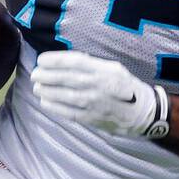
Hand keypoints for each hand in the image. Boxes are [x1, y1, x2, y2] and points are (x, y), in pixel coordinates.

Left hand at [32, 50, 169, 138]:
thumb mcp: (114, 68)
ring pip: (65, 95)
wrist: (143, 112)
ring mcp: (94, 103)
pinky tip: (45, 102)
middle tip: (35, 74)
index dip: (55, 60)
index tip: (41, 60)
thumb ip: (93, 65)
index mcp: (103, 70)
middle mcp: (98, 85)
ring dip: (48, 91)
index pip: (74, 62)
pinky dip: (55, 107)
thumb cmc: (126, 87)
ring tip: (37, 88)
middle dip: (47, 76)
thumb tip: (68, 62)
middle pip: (67, 78)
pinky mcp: (92, 118)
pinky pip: (70, 112)